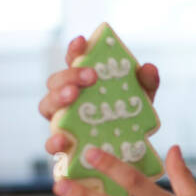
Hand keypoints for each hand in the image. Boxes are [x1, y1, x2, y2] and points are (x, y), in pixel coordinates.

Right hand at [39, 35, 160, 156]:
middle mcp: (66, 100)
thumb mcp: (142, 100)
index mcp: (83, 83)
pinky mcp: (63, 149)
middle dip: (69, 75)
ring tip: (72, 95)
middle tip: (90, 76)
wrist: (131, 155)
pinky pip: (50, 145)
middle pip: (55, 82)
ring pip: (46, 107)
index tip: (83, 41)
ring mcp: (61, 123)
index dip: (75, 50)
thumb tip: (148, 68)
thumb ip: (147, 83)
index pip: (73, 61)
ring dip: (57, 98)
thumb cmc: (130, 119)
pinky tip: (62, 139)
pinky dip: (53, 141)